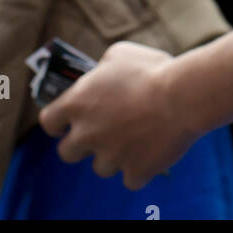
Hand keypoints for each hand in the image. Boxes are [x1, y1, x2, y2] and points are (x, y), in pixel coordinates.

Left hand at [38, 41, 198, 188]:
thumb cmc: (152, 69)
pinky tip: (151, 150)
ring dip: (113, 155)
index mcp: (78, 103)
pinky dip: (140, 168)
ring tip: (135, 137)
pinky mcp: (134, 173)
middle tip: (101, 133)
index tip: (67, 121)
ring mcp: (110, 157)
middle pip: (67, 153)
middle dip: (81, 144)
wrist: (184, 96)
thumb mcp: (119, 54)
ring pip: (101, 167)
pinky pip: (131, 177)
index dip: (58, 122)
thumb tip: (98, 76)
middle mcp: (87, 133)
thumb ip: (100, 69)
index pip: (49, 122)